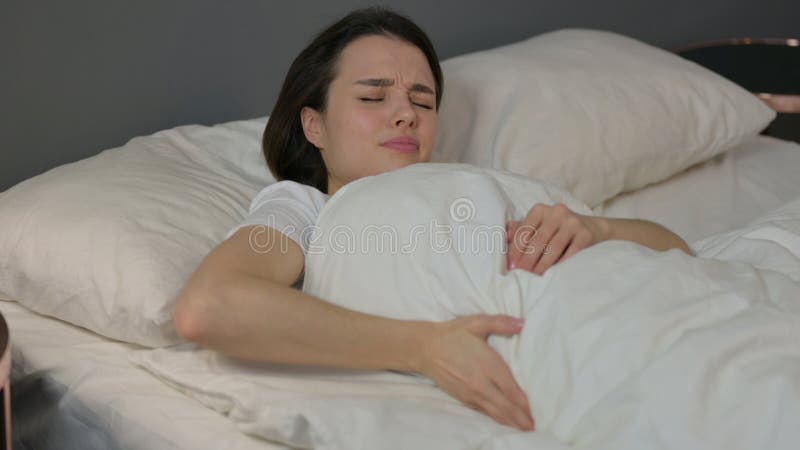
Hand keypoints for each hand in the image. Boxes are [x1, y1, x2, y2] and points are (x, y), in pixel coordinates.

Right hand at [416, 315, 534, 430]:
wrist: (424, 348)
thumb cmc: (452, 334)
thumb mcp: (476, 323)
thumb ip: (500, 323)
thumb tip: (522, 323)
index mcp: (487, 365)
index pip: (511, 389)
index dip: (523, 403)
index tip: (533, 411)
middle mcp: (480, 383)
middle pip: (504, 406)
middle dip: (519, 418)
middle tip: (532, 426)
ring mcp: (470, 393)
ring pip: (494, 412)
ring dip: (509, 421)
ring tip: (522, 427)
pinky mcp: (462, 397)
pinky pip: (482, 411)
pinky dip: (495, 418)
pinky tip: (501, 420)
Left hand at [506, 203, 607, 274]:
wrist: (594, 229)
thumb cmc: (560, 230)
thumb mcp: (540, 227)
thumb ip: (522, 230)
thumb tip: (505, 236)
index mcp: (541, 210)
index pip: (524, 231)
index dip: (516, 249)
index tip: (511, 266)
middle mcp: (557, 212)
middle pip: (538, 240)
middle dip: (527, 259)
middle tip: (521, 274)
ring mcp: (573, 222)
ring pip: (553, 247)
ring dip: (542, 265)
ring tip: (535, 277)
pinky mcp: (586, 234)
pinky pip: (571, 253)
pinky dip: (561, 264)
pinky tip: (553, 274)